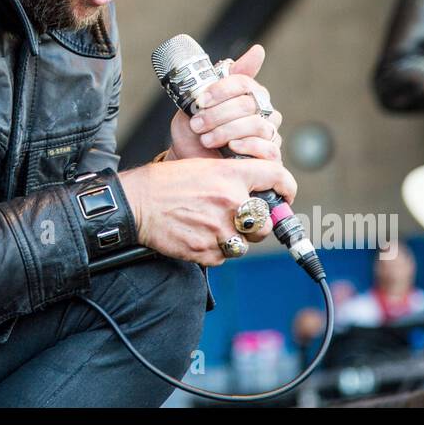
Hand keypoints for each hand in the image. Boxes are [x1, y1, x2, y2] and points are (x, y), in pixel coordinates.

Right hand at [117, 157, 296, 265]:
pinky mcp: (205, 251)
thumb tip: (253, 194)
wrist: (136, 204)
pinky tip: (197, 236)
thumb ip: (231, 179)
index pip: (276, 176)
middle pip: (265, 222)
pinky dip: (214, 251)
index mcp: (229, 175)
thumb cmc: (165, 183)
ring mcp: (219, 229)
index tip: (286, 196)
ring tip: (212, 228)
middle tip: (240, 220)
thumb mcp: (201, 167)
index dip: (287, 188)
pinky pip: (223, 257)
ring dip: (234, 240)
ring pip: (244, 244)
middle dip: (256, 224)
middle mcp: (230, 202)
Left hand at [166, 44, 282, 161]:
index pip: (242, 83)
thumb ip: (224, 77)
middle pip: (247, 104)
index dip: (220, 90)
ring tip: (206, 139)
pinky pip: (268, 148)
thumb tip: (259, 50)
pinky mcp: (272, 157)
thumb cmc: (196, 130)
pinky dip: (247, 146)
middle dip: (217, 115)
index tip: (200, 101)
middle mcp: (265, 111)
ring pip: (256, 125)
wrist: (190, 160)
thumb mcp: (201, 101)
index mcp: (250, 93)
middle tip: (197, 125)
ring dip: (226, 132)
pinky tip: (231, 147)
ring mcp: (270, 134)